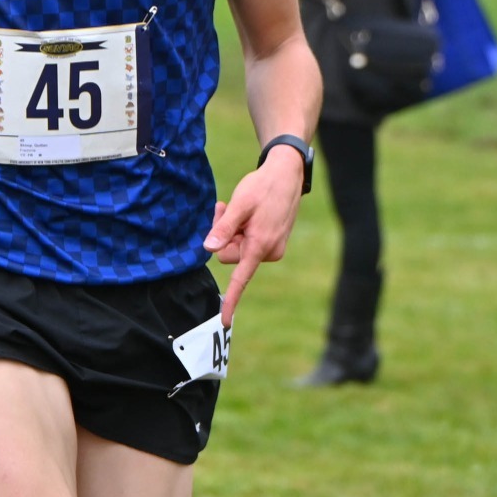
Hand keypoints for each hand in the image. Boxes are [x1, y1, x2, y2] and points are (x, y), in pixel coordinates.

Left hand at [203, 146, 305, 325]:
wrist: (287, 175)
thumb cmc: (262, 188)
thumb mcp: (240, 205)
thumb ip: (224, 228)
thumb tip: (209, 250)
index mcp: (260, 246)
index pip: (241, 277)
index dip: (231, 299)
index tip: (224, 320)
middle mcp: (269, 252)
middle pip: (230, 255)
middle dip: (223, 235)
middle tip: (224, 210)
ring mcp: (272, 248)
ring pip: (237, 248)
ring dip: (231, 230)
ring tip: (234, 209)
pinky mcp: (273, 243)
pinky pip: (246, 243)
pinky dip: (240, 230)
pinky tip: (244, 213)